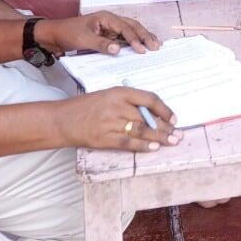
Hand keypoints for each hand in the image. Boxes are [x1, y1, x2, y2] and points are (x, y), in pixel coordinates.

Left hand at [37, 11, 160, 54]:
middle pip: (132, 26)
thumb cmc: (67, 33)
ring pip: (131, 31)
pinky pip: (123, 38)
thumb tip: (118, 49)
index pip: (125, 27)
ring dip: (142, 37)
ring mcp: (110, 28)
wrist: (53, 35)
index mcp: (106, 17)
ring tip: (155, 44)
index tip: (141, 49)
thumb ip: (101, 44)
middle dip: (145, 35)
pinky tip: (141, 46)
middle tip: (156, 45)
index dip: (134, 38)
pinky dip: (134, 42)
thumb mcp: (83, 40)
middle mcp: (110, 21)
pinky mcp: (107, 36)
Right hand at [51, 87, 179, 151]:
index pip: (149, 99)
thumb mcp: (109, 96)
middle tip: (179, 134)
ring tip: (172, 142)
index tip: (174, 118)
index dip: (164, 109)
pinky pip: (128, 143)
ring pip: (141, 130)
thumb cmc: (87, 107)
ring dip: (159, 137)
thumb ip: (129, 104)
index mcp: (119, 92)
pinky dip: (143, 146)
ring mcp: (110, 123)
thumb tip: (154, 116)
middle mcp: (116, 106)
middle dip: (166, 127)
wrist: (62, 120)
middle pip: (148, 117)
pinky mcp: (104, 138)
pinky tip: (154, 148)